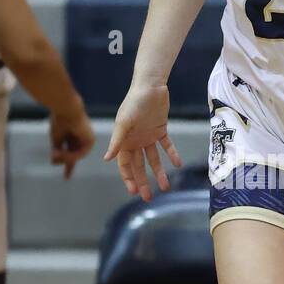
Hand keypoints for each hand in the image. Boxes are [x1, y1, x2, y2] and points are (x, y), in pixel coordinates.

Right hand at [49, 107, 95, 178]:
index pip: (72, 154)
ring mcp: (88, 140)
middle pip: (72, 157)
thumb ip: (57, 152)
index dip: (68, 166)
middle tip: (53, 154)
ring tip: (55, 152)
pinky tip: (62, 151)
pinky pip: (79, 154)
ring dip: (64, 157)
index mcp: (75, 137)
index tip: (66, 178)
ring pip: (76, 157)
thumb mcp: (55, 140)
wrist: (66, 109)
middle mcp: (83, 139)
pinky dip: (70, 155)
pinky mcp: (90, 141)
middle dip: (62, 158)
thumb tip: (53, 163)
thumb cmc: (59, 120)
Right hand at [103, 81, 182, 201]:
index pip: (125, 165)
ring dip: (158, 172)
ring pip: (153, 159)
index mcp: (124, 141)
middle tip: (147, 197)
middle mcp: (135, 141)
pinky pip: (167, 146)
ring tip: (165, 186)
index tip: (134, 191)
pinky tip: (177, 164)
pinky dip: (172, 154)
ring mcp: (148, 136)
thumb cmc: (134, 102)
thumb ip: (117, 142)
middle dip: (142, 181)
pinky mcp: (160, 130)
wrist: (150, 86)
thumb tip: (106, 159)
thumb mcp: (124, 123)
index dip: (128, 178)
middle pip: (139, 166)